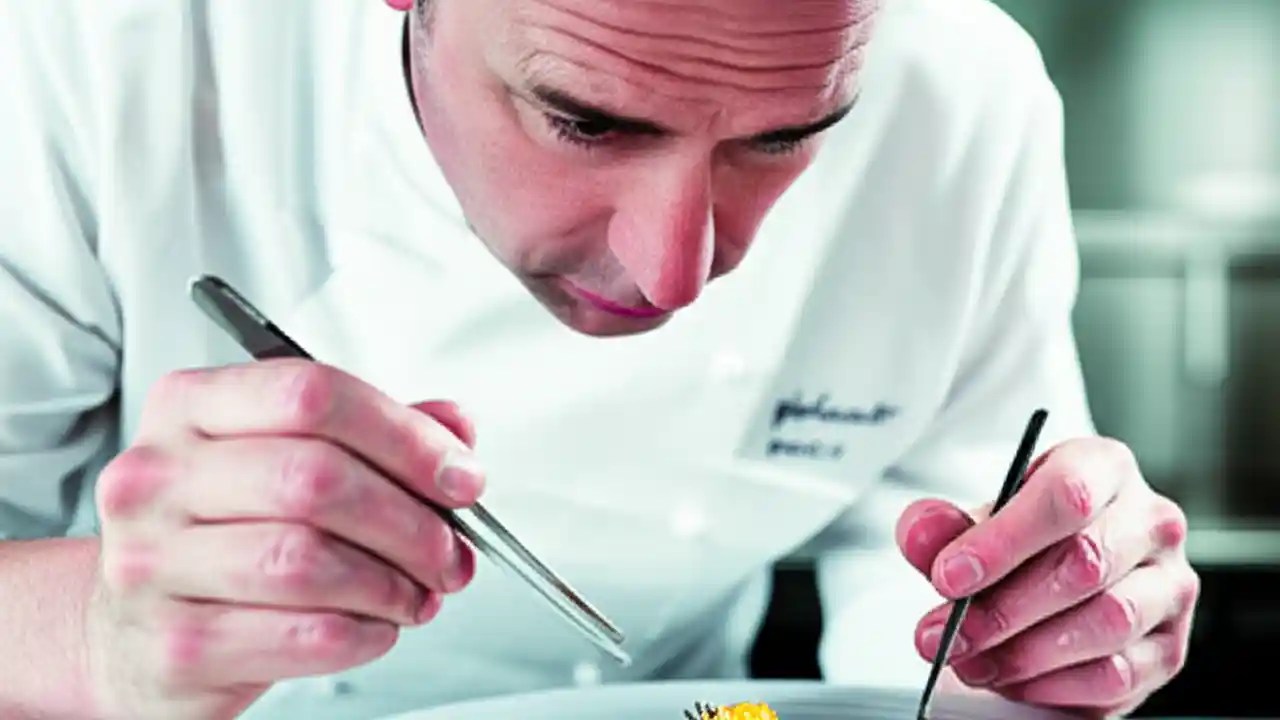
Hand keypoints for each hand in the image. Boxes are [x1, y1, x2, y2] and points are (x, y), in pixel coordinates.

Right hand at [87, 360, 482, 718]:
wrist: (130, 634)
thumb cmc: (223, 536)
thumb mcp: (288, 462)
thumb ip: (375, 436)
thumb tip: (456, 428)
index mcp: (191, 407)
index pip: (313, 393)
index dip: (405, 436)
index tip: (459, 475)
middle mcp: (156, 476)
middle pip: (317, 479)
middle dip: (411, 521)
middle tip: (450, 550)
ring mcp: (152, 563)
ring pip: (308, 561)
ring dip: (391, 583)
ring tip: (417, 593)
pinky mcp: (174, 645)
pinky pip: (302, 634)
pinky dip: (363, 633)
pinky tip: (376, 626)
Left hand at [896, 438, 1198, 717]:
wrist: (1055, 578)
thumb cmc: (1022, 542)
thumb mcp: (975, 523)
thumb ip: (940, 527)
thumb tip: (922, 534)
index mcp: (1104, 467)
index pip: (1066, 494)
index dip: (1003, 541)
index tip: (949, 577)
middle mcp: (1151, 521)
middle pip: (1085, 563)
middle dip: (1003, 609)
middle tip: (948, 636)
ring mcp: (1170, 585)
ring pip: (1107, 622)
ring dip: (1026, 652)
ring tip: (971, 661)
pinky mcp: (1171, 646)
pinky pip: (1118, 673)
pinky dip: (1055, 685)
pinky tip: (1013, 680)